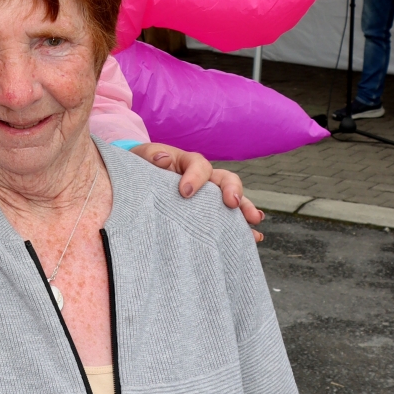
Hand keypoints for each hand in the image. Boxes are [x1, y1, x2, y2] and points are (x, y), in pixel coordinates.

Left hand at [130, 143, 263, 242]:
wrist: (140, 180)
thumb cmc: (143, 166)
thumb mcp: (142, 157)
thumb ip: (150, 156)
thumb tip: (162, 160)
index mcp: (189, 163)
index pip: (199, 165)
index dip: (195, 177)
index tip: (185, 193)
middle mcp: (205, 178)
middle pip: (225, 179)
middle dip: (232, 190)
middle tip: (232, 203)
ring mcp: (210, 196)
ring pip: (234, 199)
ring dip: (245, 209)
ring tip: (253, 221)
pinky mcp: (210, 213)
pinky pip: (230, 219)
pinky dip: (242, 227)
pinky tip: (253, 237)